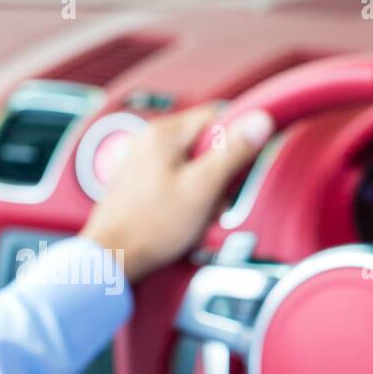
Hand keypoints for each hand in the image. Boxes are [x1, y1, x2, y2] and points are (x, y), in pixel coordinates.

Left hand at [80, 103, 274, 281]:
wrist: (112, 258)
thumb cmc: (150, 227)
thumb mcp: (202, 188)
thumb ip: (232, 153)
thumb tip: (260, 121)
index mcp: (164, 133)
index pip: (217, 116)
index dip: (237, 141)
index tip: (242, 166)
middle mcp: (148, 141)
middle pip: (204, 144)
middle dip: (219, 173)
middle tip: (216, 199)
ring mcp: (141, 161)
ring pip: (191, 166)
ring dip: (204, 190)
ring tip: (198, 214)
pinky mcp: (138, 183)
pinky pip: (175, 181)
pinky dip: (186, 198)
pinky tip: (184, 219)